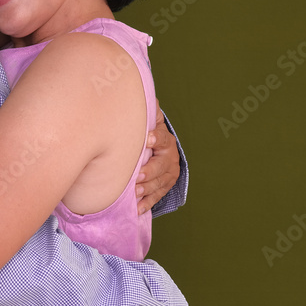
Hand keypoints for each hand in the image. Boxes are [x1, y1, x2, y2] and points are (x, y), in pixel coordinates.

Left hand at [136, 99, 180, 213]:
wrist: (158, 148)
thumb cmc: (147, 133)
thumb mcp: (148, 121)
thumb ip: (147, 112)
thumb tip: (145, 97)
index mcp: (165, 139)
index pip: (163, 138)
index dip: (156, 138)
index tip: (148, 139)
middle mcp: (170, 157)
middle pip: (162, 165)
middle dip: (150, 171)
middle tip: (139, 176)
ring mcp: (169, 173)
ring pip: (160, 183)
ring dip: (147, 189)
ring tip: (135, 193)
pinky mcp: (165, 186)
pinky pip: (157, 197)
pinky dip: (146, 203)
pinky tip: (137, 208)